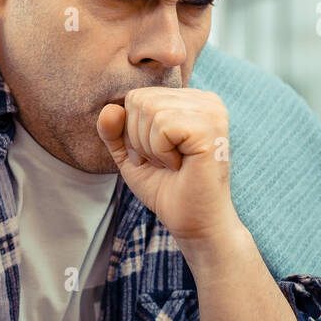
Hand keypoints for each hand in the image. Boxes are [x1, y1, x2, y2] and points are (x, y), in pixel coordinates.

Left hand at [96, 87, 239, 247]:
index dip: (133, 132)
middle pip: (140, 100)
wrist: (193, 222)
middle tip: (164, 163)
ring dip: (150, 147)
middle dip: (139, 139)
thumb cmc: (166, 189)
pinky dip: (160, 152)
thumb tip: (109, 108)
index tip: (156, 156)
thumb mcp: (130, 155)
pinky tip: (180, 165)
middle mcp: (204, 99)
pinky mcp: (210, 127)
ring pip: (150, 110)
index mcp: (189, 100)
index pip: (137, 97)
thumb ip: (113, 131)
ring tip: (172, 164)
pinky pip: (162, 125)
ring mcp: (211, 111)